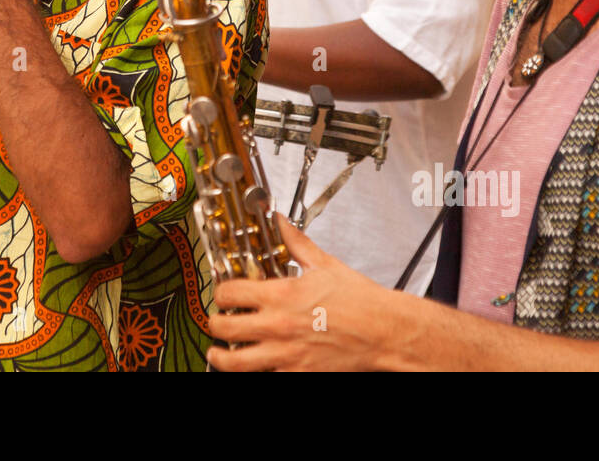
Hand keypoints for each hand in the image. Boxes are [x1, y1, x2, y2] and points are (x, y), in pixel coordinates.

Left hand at [206, 216, 396, 371]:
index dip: (221, 293)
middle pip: (223, 327)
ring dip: (221, 356)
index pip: (230, 293)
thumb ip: (296, 243)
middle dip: (214, 323)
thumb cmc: (360, 302)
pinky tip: (256, 366)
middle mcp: (277, 326)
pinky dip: (256, 371)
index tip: (223, 294)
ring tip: (218, 353)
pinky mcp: (297, 375)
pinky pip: (264, 377)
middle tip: (216, 322)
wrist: (384, 332)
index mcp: (281, 295)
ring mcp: (284, 355)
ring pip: (234, 362)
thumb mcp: (324, 265)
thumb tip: (280, 222)